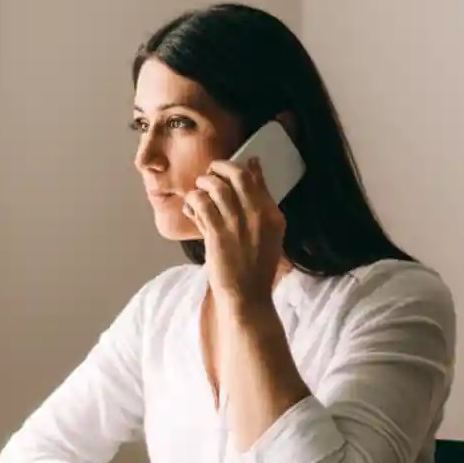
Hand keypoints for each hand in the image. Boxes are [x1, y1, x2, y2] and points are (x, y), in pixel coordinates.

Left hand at [182, 157, 285, 308]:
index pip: (255, 179)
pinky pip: (201, 204)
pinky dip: (193, 200)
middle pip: (237, 176)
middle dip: (220, 167)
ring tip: (198, 189)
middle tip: (210, 171)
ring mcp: (238, 223)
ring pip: (216, 187)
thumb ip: (258, 205)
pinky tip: (191, 206)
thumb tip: (253, 171)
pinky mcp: (218, 234)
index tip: (229, 166)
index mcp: (273, 215)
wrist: (247, 296)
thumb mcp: (267, 235)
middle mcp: (258, 215)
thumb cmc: (254, 267)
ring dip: (203, 183)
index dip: (240, 166)